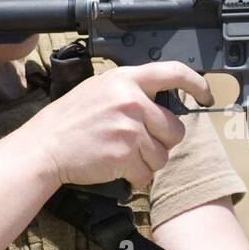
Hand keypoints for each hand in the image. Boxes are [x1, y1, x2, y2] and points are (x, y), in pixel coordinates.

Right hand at [22, 61, 214, 188]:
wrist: (43, 148)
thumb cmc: (68, 121)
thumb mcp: (98, 90)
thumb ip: (130, 91)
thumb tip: (160, 102)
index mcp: (125, 79)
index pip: (173, 72)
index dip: (197, 84)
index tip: (206, 94)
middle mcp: (131, 100)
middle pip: (175, 128)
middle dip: (162, 142)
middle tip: (138, 144)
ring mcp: (129, 128)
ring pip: (163, 155)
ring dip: (148, 162)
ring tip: (122, 156)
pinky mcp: (126, 154)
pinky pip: (148, 172)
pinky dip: (136, 177)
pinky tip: (117, 168)